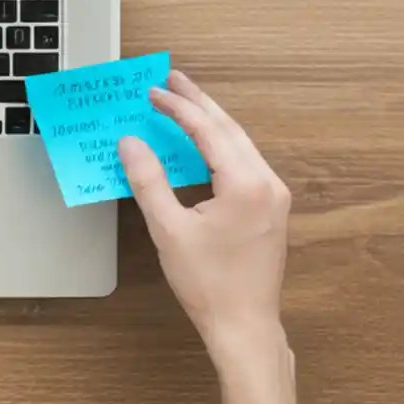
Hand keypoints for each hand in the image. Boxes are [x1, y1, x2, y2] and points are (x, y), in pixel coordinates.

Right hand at [117, 70, 292, 364]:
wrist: (243, 324)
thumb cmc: (207, 282)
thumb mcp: (168, 229)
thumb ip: (148, 180)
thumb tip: (130, 143)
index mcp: (246, 184)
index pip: (209, 131)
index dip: (178, 108)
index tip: (152, 91)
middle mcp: (267, 183)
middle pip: (230, 129)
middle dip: (199, 102)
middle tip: (172, 78)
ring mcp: (273, 196)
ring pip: (240, 144)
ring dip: (210, 122)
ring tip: (184, 101)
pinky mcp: (270, 208)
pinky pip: (244, 163)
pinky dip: (219, 146)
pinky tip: (201, 142)